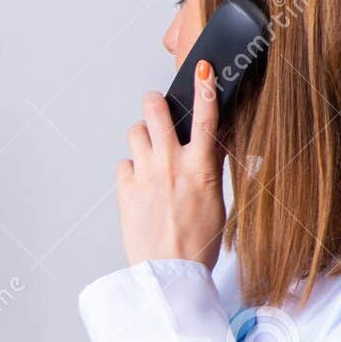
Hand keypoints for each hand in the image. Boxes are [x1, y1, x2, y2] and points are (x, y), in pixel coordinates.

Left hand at [115, 61, 225, 268]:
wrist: (169, 272)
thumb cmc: (197, 244)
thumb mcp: (216, 202)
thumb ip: (207, 170)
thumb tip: (204, 149)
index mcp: (201, 167)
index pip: (206, 117)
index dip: (205, 88)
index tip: (202, 68)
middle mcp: (171, 164)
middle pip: (154, 110)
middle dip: (154, 102)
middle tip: (156, 106)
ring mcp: (145, 174)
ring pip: (135, 132)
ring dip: (142, 136)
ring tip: (149, 152)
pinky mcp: (124, 188)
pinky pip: (123, 163)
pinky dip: (131, 169)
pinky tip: (140, 184)